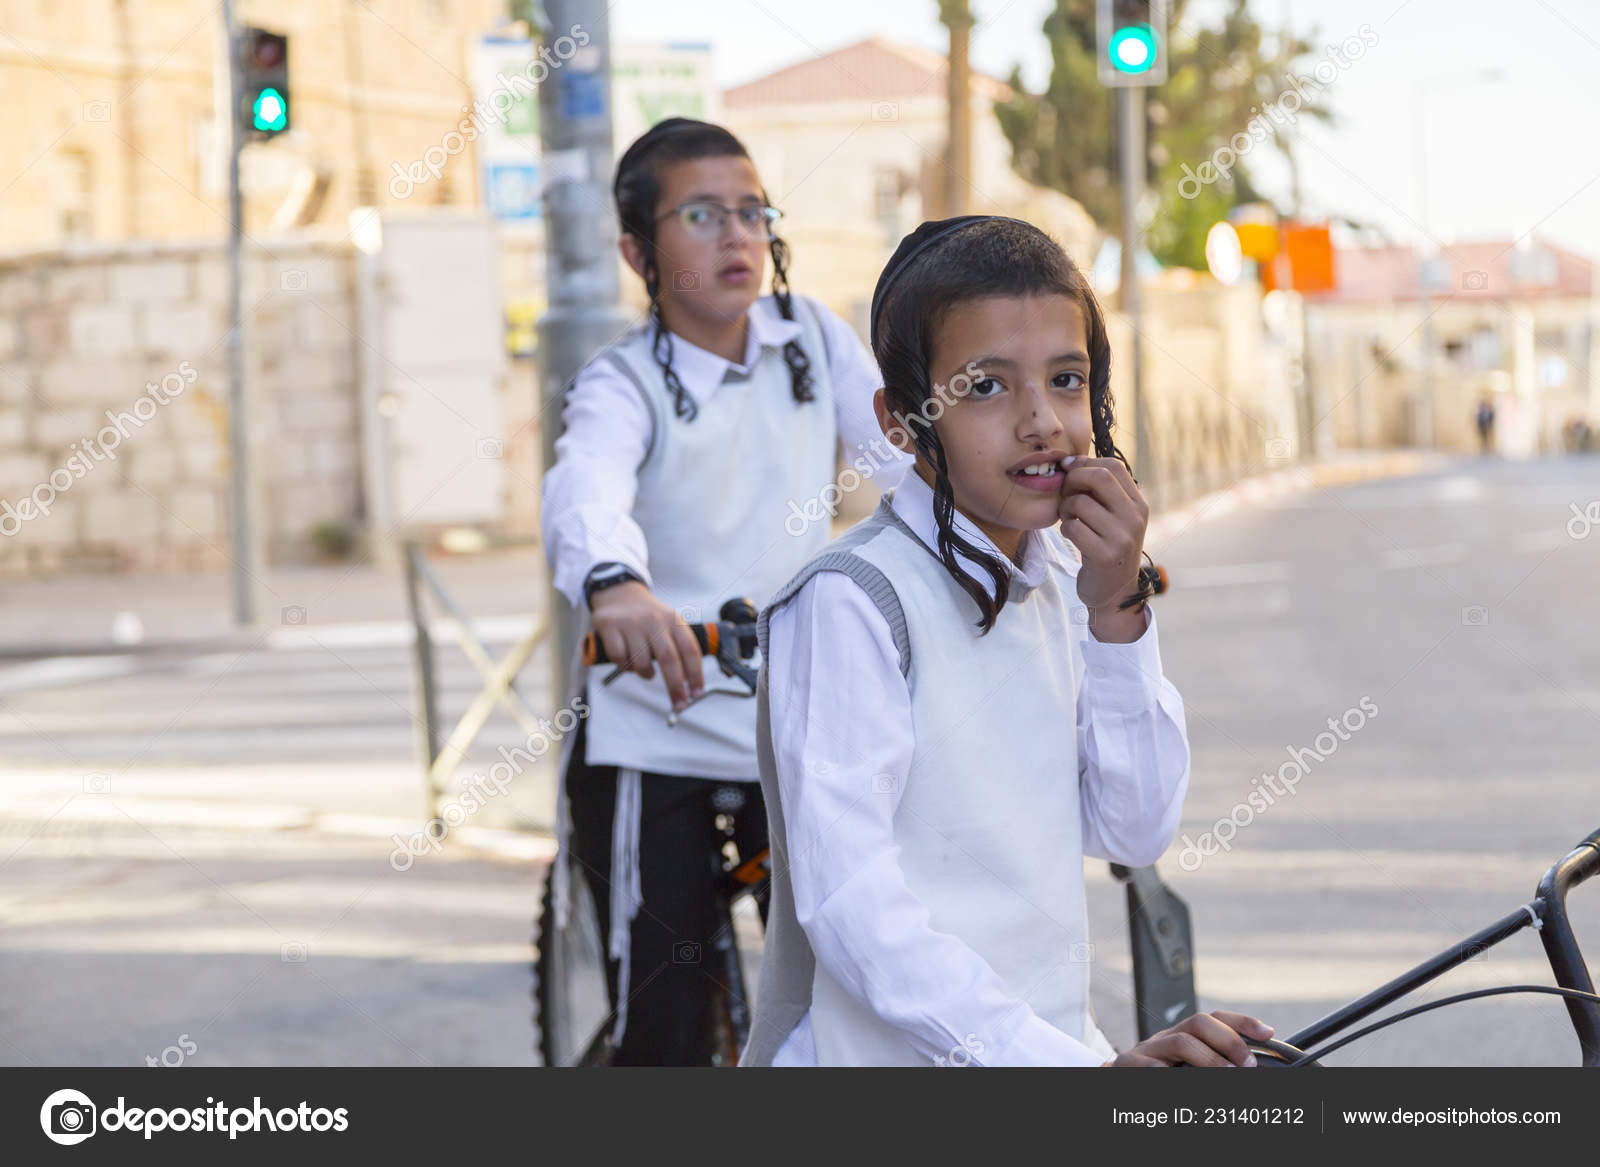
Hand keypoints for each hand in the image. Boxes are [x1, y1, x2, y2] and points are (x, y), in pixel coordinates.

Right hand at [589, 582, 705, 709]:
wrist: (619, 593)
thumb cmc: (648, 617)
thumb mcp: (669, 623)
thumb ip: (680, 647)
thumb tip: (692, 685)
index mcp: (673, 620)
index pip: (690, 649)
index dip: (696, 674)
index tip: (697, 694)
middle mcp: (654, 620)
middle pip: (669, 659)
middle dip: (676, 686)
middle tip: (679, 704)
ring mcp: (631, 623)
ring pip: (641, 662)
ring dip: (646, 674)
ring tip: (646, 671)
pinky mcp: (610, 626)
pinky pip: (620, 658)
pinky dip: (625, 666)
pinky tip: (627, 660)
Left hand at [1057, 457, 1148, 632]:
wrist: (1113, 590)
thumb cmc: (1105, 546)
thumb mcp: (1113, 516)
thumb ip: (1101, 491)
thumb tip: (1072, 460)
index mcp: (1139, 504)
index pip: (1113, 467)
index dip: (1086, 463)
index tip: (1069, 471)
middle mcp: (1135, 518)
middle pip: (1099, 478)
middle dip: (1073, 480)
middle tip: (1065, 493)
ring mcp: (1123, 538)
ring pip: (1081, 503)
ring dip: (1065, 508)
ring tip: (1068, 518)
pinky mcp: (1106, 556)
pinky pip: (1073, 528)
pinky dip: (1065, 528)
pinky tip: (1071, 534)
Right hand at [1103, 1011, 1274, 1066]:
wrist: (1114, 1082)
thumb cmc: (1155, 1078)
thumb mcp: (1185, 1069)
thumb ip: (1210, 1062)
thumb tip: (1251, 1066)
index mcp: (1181, 1036)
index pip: (1214, 1018)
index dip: (1242, 1022)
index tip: (1268, 1033)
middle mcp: (1164, 1038)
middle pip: (1198, 1022)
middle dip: (1229, 1041)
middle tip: (1248, 1066)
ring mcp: (1146, 1051)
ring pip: (1182, 1042)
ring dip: (1211, 1060)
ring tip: (1229, 1075)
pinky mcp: (1129, 1065)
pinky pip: (1156, 1067)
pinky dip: (1173, 1075)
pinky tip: (1185, 1082)